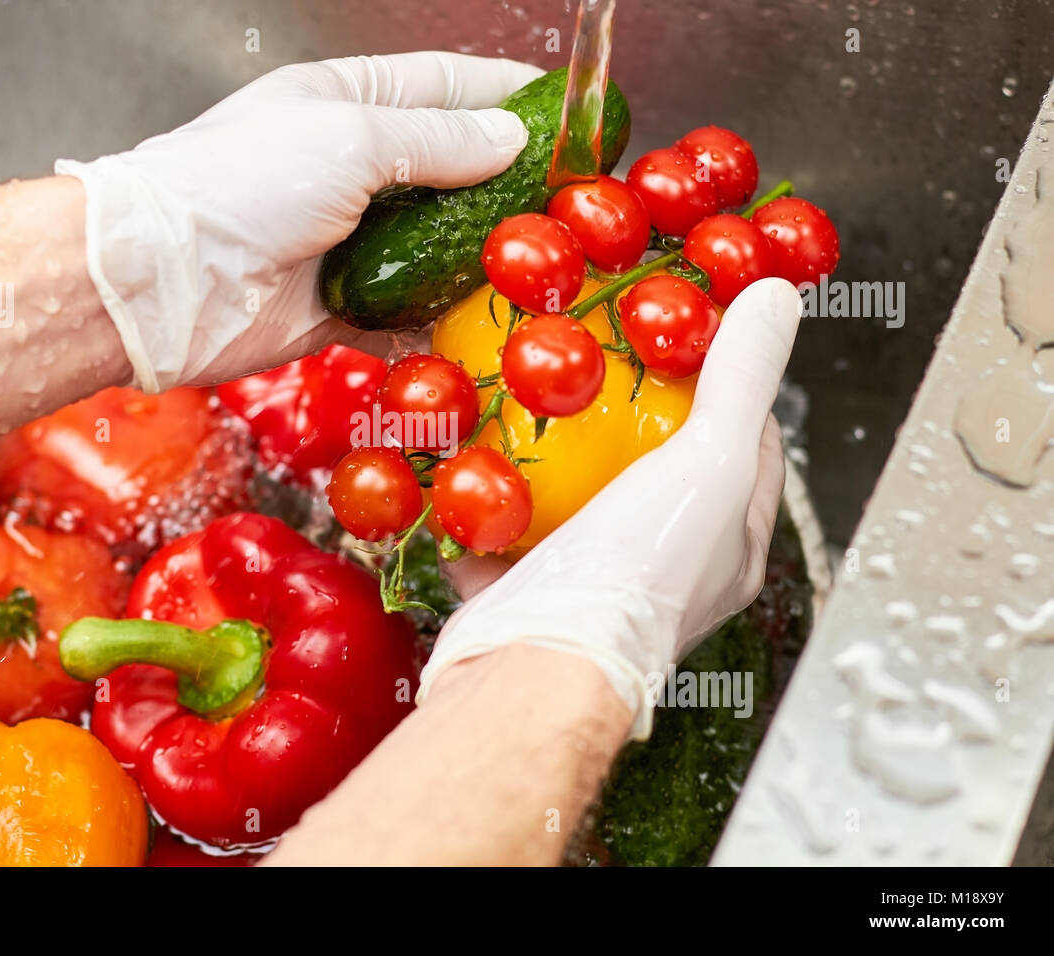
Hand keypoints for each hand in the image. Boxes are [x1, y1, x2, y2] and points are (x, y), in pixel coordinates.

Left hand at [56, 52, 540, 391]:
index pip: (443, 86)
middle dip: (506, 183)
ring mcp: (347, 239)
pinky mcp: (341, 305)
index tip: (564, 110)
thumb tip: (510, 139)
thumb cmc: (237, 186)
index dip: (505, 94)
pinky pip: (406, 312)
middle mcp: (350, 168)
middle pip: (448, 170)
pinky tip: (480, 320)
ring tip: (538, 262)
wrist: (165, 284)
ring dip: (479, 256)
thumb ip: (436, 141)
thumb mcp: (350, 139)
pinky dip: (439, 319)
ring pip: (434, 246)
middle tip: (568, 199)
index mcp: (346, 104)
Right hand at [419, 278, 803, 740]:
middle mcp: (666, 568)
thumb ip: (740, 380)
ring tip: (532, 389)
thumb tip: (776, 298)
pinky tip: (469, 450)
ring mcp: (592, 579)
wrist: (537, 660)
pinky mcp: (524, 587)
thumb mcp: (709, 462)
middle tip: (604, 354)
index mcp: (729, 547)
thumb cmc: (639, 574)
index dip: (728, 386)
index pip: (747, 448)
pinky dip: (486, 494)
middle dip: (629, 414)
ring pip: (573, 500)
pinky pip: (503, 527)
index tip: (693, 339)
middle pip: (656, 468)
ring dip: (550, 454)